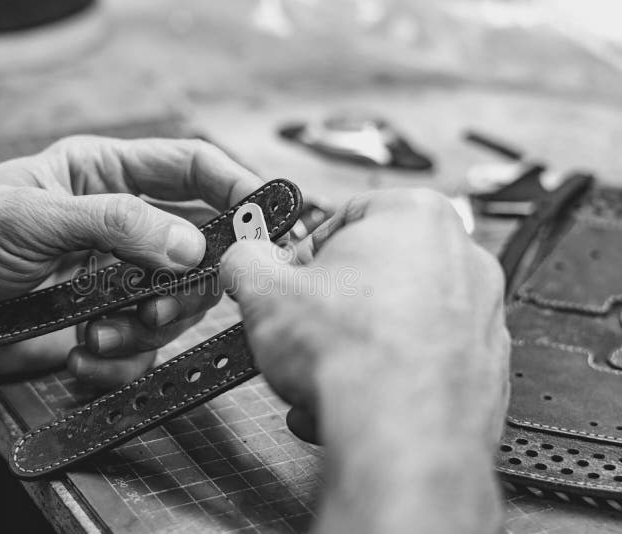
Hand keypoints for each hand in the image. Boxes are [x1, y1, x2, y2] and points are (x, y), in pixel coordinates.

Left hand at [0, 136, 261, 385]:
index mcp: (104, 175)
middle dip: (189, 281)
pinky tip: (80, 353)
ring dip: (146, 325)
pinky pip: (142, 349)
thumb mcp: (33, 216)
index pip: (190, 169)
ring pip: (176, 304)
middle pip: (198, 246)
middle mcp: (120, 226)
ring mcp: (114, 279)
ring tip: (101, 333)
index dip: (234, 186)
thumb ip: (117, 225)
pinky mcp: (103, 325)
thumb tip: (191, 245)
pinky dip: (118, 359)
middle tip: (162, 301)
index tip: (266, 216)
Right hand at [220, 189, 508, 533]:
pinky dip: (386, 376)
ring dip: (352, 347)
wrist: (401, 434)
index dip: (303, 255)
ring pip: (396, 321)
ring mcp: (480, 314)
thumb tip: (245, 259)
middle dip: (330, 306)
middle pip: (373, 273)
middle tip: (302, 328)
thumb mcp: (263, 291)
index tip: (286, 282)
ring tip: (321, 373)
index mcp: (415, 215)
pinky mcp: (485, 367)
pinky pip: (420, 361)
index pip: (342, 219)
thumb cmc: (353, 356)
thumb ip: (247, 260)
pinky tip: (353, 397)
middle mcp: (462, 258)